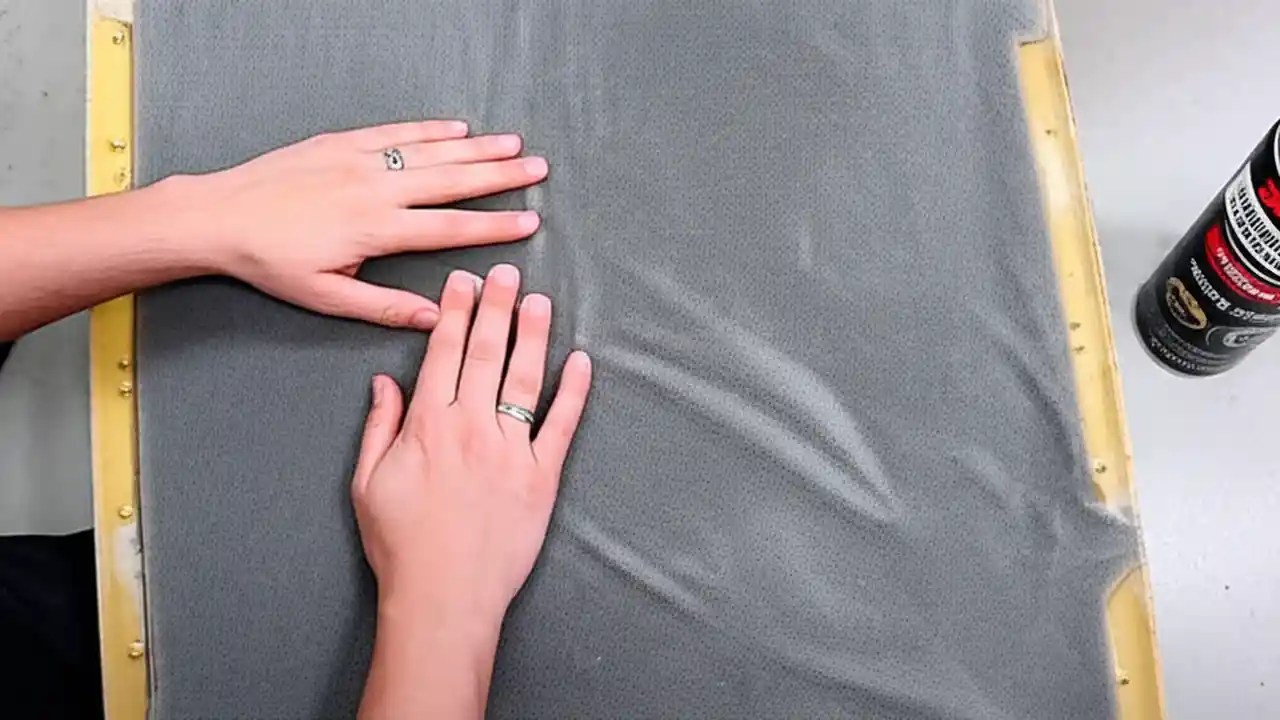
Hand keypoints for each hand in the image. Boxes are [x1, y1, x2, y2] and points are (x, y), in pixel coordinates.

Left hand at [163, 120, 548, 328]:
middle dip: (500, 176)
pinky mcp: (341, 142)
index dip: (494, 226)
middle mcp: (376, 189)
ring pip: (431, 151)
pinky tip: (458, 128)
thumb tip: (437, 318)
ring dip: (475, 148)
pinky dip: (429, 130)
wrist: (218, 217)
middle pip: (452, 180)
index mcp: (377, 229)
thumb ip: (386, 306)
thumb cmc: (271, 264)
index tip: (529, 222)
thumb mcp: (328, 298)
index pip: (450, 228)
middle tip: (539, 171)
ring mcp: (360, 160)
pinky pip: (395, 132)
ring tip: (513, 146)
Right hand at [352, 264, 591, 625]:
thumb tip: (384, 382)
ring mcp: (511, 450)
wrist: (443, 597)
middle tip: (506, 273)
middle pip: (486, 353)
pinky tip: (581, 361)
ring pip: (526, 379)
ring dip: (534, 335)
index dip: (455, 312)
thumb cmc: (400, 545)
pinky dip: (575, 391)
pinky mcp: (542, 476)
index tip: (464, 282)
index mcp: (428, 425)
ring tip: (540, 302)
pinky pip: (562, 424)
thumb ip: (378, 427)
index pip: (444, 353)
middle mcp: (472, 427)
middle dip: (497, 307)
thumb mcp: (367, 483)